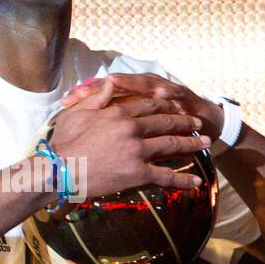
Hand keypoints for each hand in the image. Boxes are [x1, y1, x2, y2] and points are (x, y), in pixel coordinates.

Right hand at [47, 75, 211, 197]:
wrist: (59, 172)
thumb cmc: (63, 143)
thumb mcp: (76, 113)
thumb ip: (97, 97)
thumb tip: (111, 82)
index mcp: (118, 112)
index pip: (150, 105)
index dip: (167, 105)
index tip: (177, 106)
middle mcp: (132, 129)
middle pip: (166, 122)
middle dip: (185, 122)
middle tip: (198, 123)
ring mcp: (137, 151)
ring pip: (171, 145)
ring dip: (191, 144)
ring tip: (205, 144)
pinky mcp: (137, 173)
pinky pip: (165, 176)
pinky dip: (183, 179)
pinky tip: (195, 182)